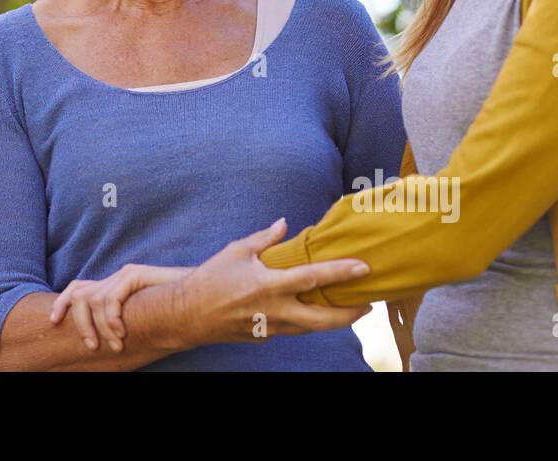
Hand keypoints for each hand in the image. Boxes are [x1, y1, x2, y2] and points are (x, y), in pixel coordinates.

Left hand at [49, 264, 191, 352]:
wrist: (200, 300)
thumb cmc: (171, 314)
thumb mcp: (137, 320)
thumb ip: (119, 323)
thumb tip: (98, 340)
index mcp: (113, 286)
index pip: (77, 287)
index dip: (61, 303)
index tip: (53, 322)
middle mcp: (116, 277)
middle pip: (80, 294)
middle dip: (80, 324)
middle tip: (92, 345)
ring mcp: (125, 274)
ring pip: (93, 300)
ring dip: (101, 328)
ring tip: (115, 344)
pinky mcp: (136, 275)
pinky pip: (110, 298)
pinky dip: (112, 319)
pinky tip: (122, 333)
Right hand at [174, 218, 372, 347]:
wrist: (189, 314)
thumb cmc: (211, 278)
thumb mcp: (237, 250)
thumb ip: (265, 238)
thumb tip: (285, 223)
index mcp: (269, 285)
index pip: (313, 278)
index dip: (341, 273)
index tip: (364, 268)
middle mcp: (274, 310)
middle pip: (323, 320)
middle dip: (350, 315)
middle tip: (368, 305)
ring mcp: (271, 327)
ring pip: (312, 329)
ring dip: (333, 320)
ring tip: (350, 309)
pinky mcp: (266, 336)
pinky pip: (294, 329)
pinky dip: (308, 321)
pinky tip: (315, 311)